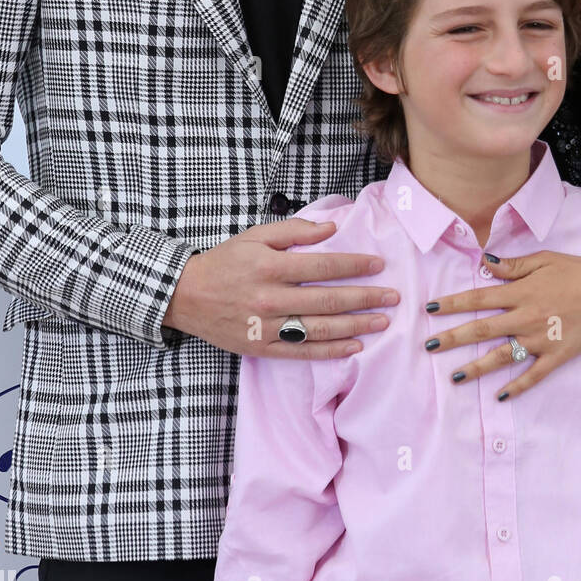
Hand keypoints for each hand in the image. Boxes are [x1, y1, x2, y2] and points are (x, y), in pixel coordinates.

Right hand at [163, 217, 398, 357]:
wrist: (186, 295)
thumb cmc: (225, 261)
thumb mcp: (255, 235)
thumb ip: (294, 231)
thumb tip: (331, 229)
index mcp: (270, 265)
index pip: (322, 266)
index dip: (354, 265)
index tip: (379, 265)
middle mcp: (270, 297)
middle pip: (328, 299)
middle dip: (365, 298)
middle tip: (393, 297)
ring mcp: (266, 326)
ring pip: (320, 329)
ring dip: (356, 326)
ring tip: (382, 322)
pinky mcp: (261, 348)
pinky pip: (302, 352)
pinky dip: (330, 351)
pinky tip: (354, 347)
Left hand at [421, 249, 580, 399]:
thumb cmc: (578, 272)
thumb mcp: (543, 260)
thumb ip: (512, 266)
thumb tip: (484, 263)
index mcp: (520, 293)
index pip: (478, 298)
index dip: (453, 303)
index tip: (430, 308)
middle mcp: (524, 318)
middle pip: (481, 329)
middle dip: (452, 338)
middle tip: (428, 347)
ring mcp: (540, 340)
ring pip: (501, 357)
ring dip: (475, 368)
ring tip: (453, 377)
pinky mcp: (556, 356)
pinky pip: (533, 375)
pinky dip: (516, 387)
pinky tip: (499, 397)